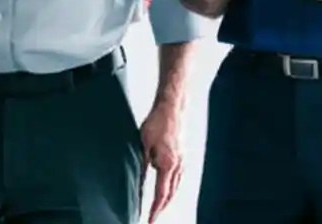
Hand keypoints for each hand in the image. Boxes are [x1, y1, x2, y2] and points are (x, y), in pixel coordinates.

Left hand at [139, 103, 183, 221]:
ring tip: (157, 208)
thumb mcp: (143, 145)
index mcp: (168, 164)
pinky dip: (171, 187)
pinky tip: (166, 189)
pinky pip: (177, 178)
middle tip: (152, 218)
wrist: (171, 108)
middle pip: (170, 194)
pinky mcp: (182, 156)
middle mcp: (178, 166)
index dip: (154, 209)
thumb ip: (142, 165)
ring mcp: (182, 161)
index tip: (149, 220)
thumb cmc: (156, 123)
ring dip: (167, 199)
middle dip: (161, 207)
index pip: (161, 194)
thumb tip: (138, 182)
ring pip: (175, 187)